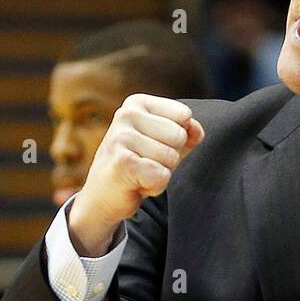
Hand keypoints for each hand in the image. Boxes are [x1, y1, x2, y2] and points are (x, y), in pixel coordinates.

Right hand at [69, 95, 205, 253]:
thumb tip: (197, 129)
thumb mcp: (163, 144)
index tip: (153, 147)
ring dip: (161, 173)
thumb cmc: (137, 167)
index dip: (177, 139)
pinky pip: (162, 175)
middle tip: (146, 163)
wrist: (102, 197)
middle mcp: (126, 114)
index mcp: (137, 103)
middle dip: (170, 158)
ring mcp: (121, 137)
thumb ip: (186, 132)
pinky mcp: (122, 162)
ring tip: (140, 173)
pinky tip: (136, 184)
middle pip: (179, 136)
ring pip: (172, 157)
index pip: (184, 115)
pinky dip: (155, 187)